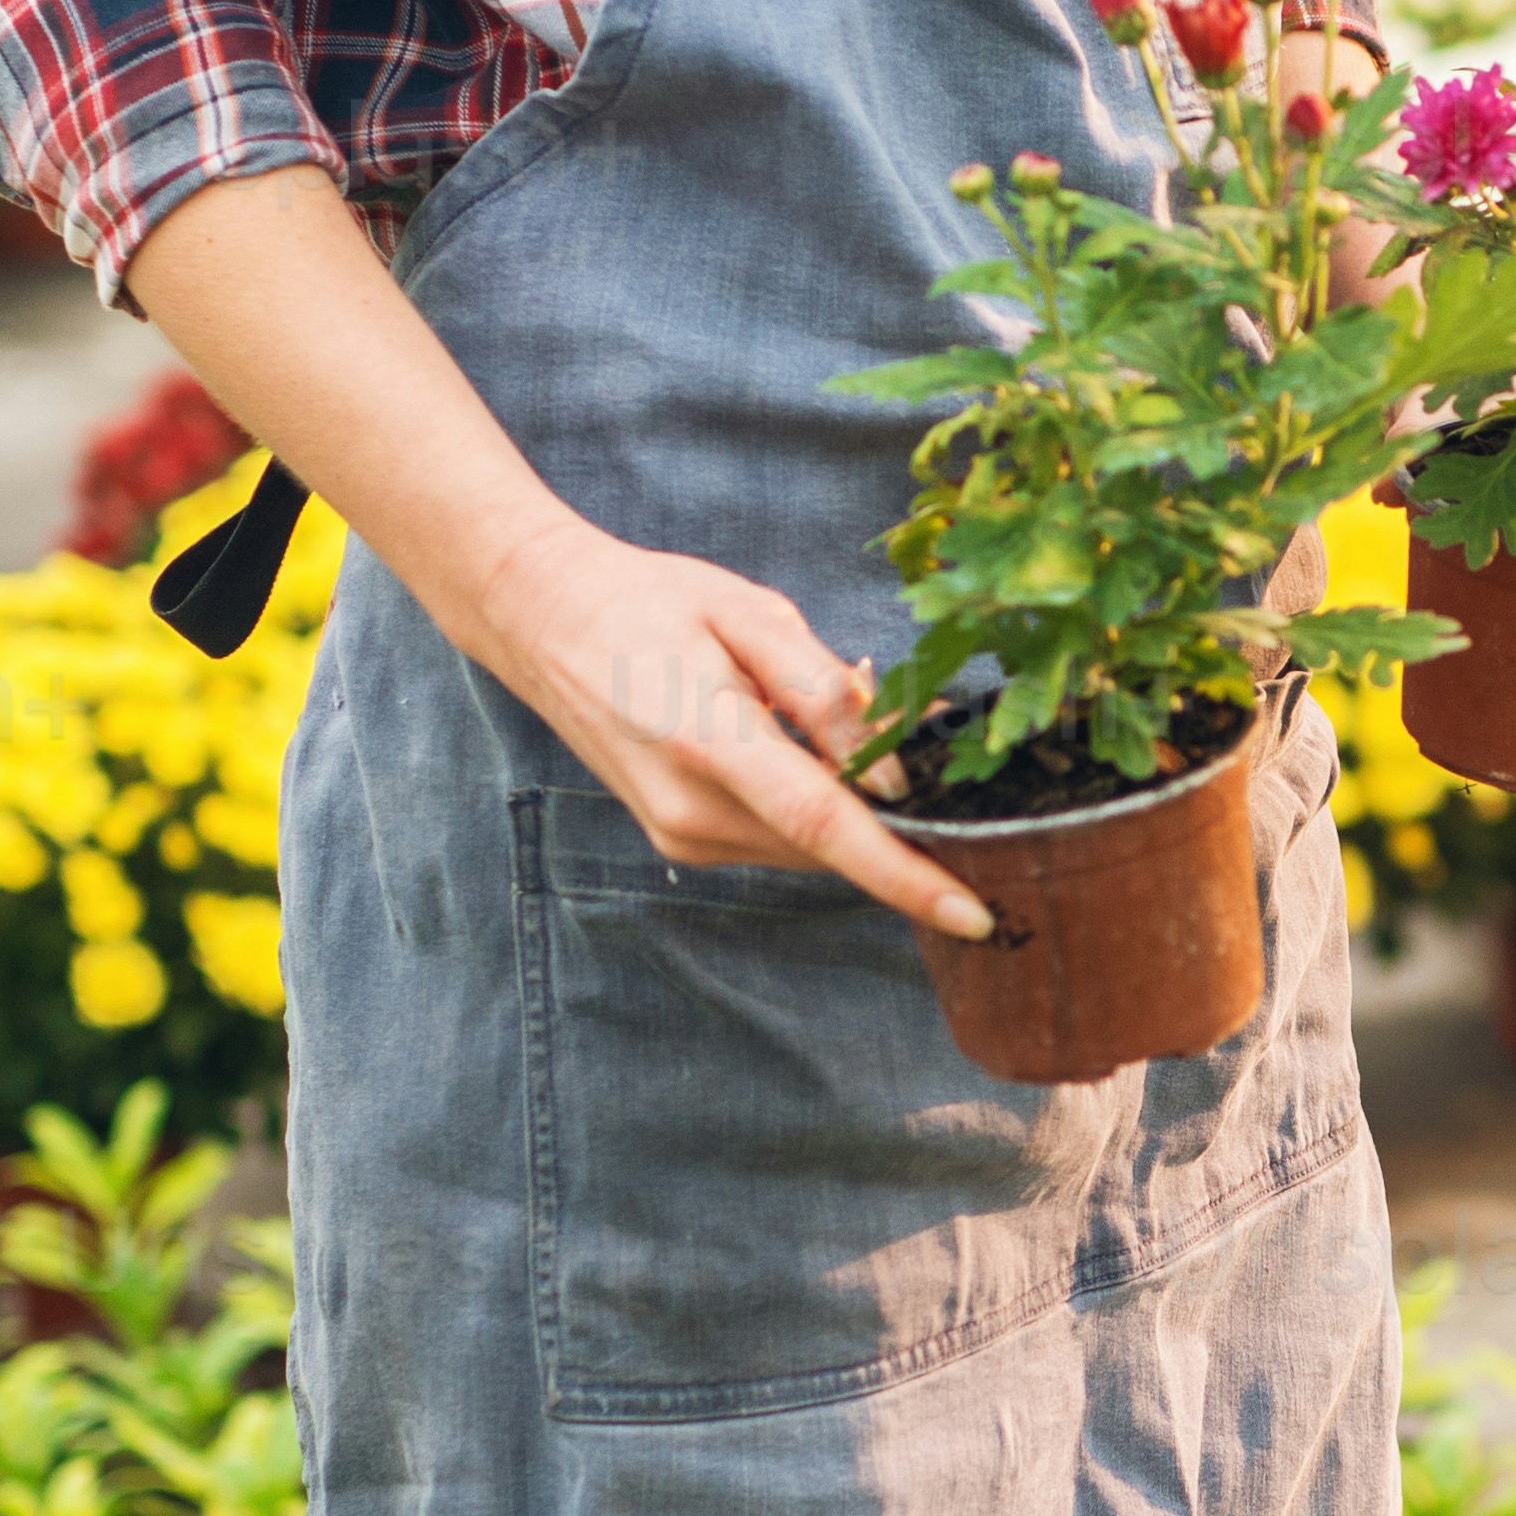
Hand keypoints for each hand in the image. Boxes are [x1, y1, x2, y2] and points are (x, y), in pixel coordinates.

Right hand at [459, 507, 993, 940]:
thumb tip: (895, 771)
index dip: (906, 874)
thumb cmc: (649, 601)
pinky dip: (808, 804)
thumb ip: (826, 693)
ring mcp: (681, 836)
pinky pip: (777, 838)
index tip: (974, 914)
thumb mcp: (749, 615)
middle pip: (831, 841)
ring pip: (809, 845)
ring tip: (821, 712)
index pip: (825, 826)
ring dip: (848, 802)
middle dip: (893, 808)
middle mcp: (691, 811)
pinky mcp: (681, 842)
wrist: (540, 619)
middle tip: (912, 725)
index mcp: (708, 742)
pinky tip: (790, 740)